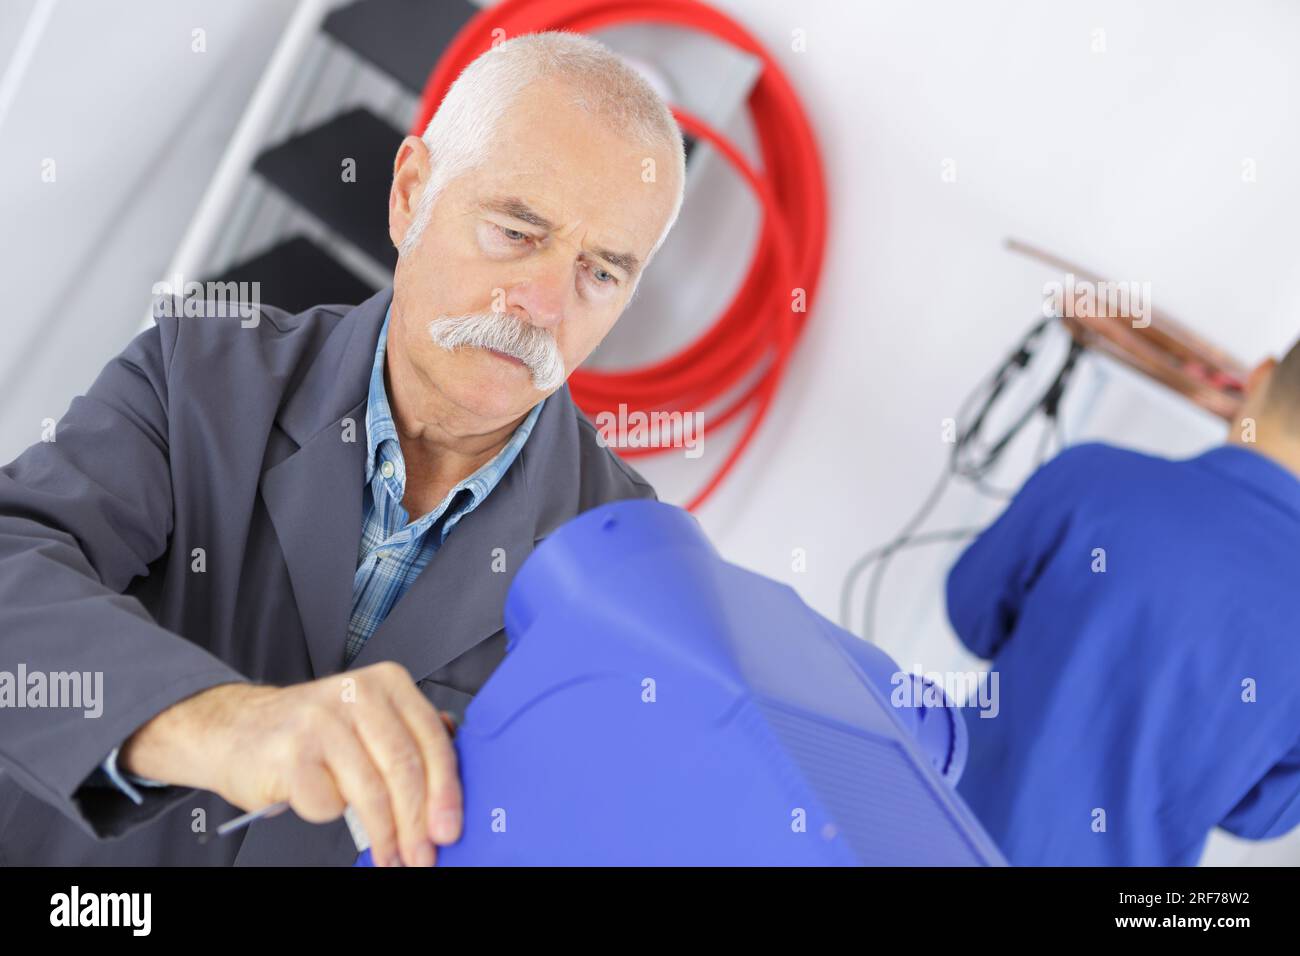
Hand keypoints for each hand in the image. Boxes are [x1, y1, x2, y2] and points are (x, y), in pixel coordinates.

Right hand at [120, 662, 461, 866]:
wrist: (236, 728)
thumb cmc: (309, 730)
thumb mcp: (368, 718)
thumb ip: (410, 736)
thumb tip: (453, 780)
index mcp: (387, 683)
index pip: (432, 741)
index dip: (446, 792)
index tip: (450, 828)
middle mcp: (356, 694)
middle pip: (405, 769)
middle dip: (418, 822)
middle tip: (422, 854)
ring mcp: (321, 721)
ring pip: (371, 792)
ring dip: (385, 835)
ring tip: (390, 856)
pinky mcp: (291, 753)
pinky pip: (328, 804)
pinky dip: (331, 816)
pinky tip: (325, 807)